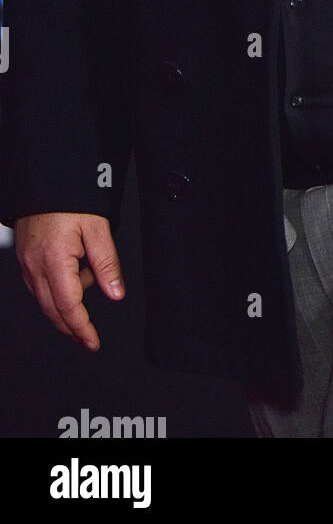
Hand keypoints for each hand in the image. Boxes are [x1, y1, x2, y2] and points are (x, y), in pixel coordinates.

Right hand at [15, 211, 124, 350]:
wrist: (47, 181)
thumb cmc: (70, 199)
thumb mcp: (98, 227)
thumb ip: (107, 263)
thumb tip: (115, 293)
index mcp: (54, 260)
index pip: (68, 306)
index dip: (81, 328)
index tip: (92, 342)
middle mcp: (35, 267)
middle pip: (53, 311)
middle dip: (72, 328)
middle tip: (89, 338)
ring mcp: (26, 265)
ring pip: (46, 300)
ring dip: (67, 304)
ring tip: (91, 273)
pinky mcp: (25, 260)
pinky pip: (41, 285)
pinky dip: (58, 289)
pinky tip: (75, 272)